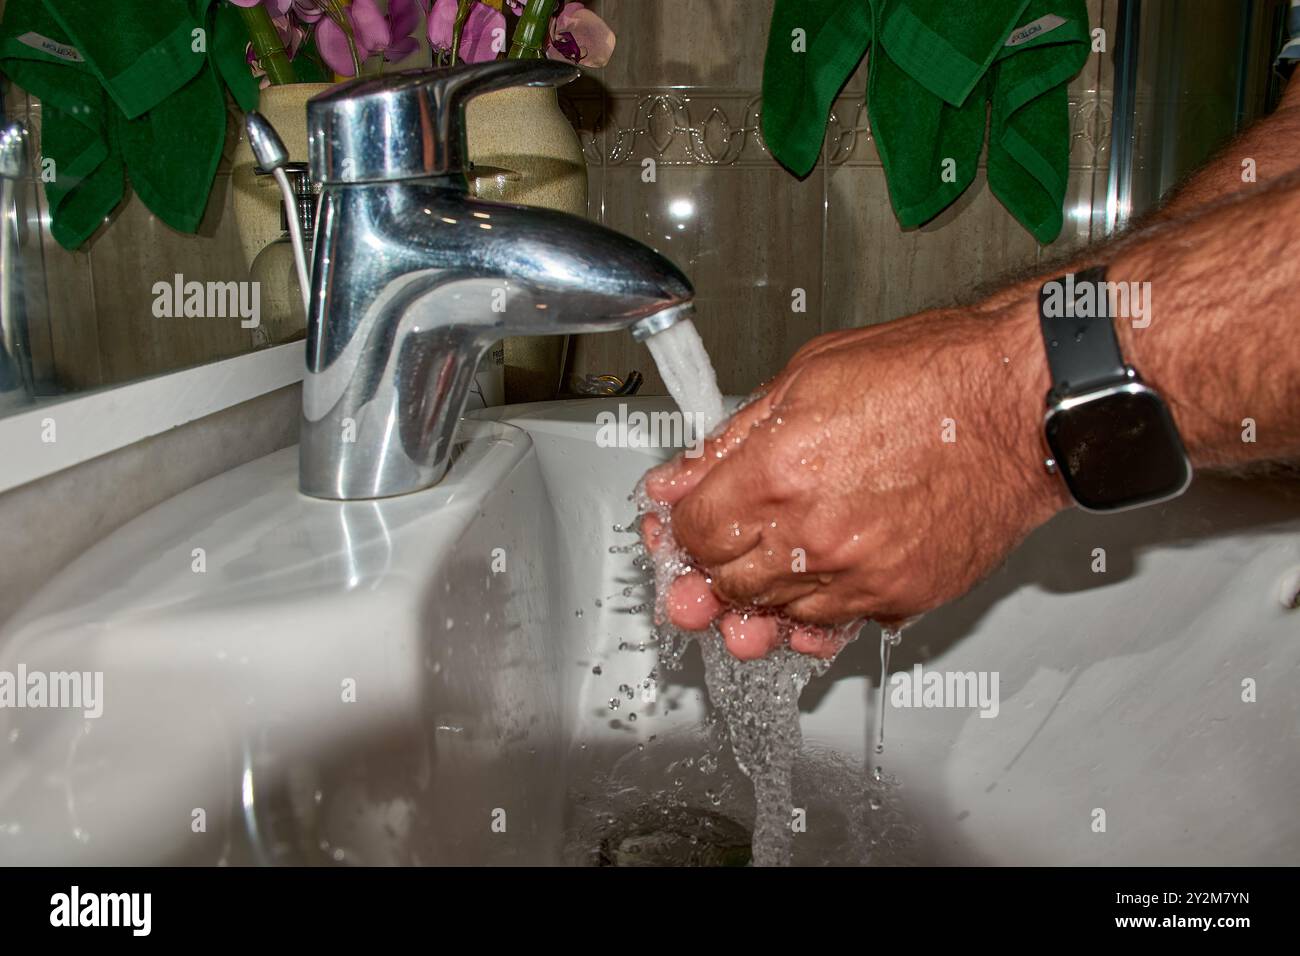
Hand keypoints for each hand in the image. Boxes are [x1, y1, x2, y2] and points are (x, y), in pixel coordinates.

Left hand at [641, 306, 1066, 646]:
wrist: (1021, 402)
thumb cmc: (929, 374)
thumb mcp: (806, 377)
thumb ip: (729, 440)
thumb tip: (678, 480)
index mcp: (778, 471)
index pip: (694, 534)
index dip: (681, 529)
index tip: (690, 520)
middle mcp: (814, 533)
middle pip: (725, 584)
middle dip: (709, 571)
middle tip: (716, 552)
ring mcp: (860, 574)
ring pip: (776, 615)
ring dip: (759, 598)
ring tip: (765, 569)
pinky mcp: (902, 596)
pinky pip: (838, 625)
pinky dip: (817, 614)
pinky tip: (814, 588)